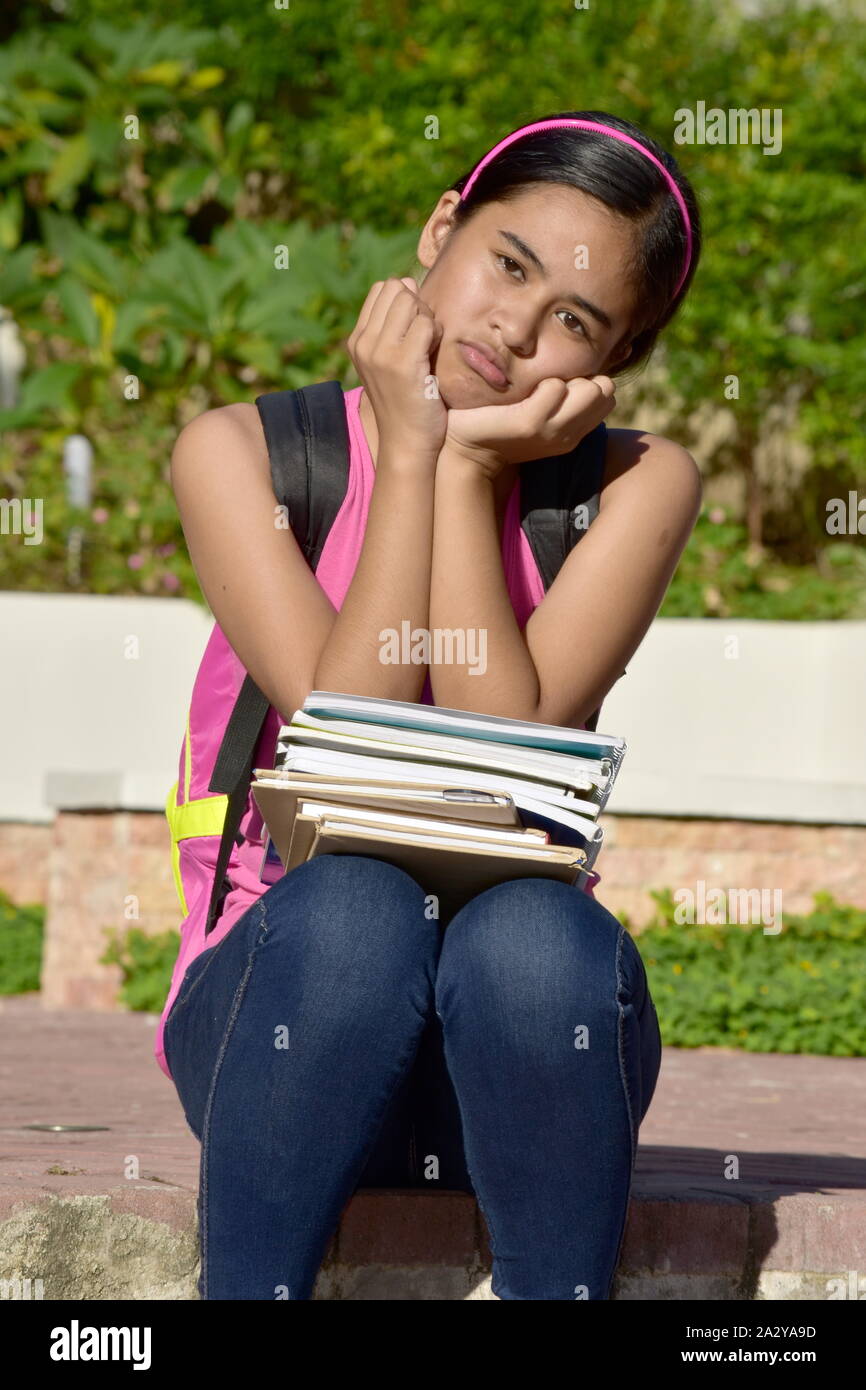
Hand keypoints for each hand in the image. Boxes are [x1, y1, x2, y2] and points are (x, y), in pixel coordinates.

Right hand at [345, 277, 446, 462]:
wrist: (407, 443)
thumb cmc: (407, 402)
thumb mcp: (389, 362)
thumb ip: (393, 327)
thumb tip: (408, 281)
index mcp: (357, 340)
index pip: (382, 289)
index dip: (406, 299)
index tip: (414, 329)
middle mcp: (363, 343)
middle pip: (396, 288)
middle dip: (418, 305)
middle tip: (425, 337)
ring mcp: (380, 352)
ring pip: (410, 301)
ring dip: (429, 318)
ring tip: (430, 346)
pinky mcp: (403, 363)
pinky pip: (426, 323)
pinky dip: (437, 333)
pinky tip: (435, 355)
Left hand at [442, 374, 616, 480]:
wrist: (468, 448)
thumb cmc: (502, 424)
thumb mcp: (543, 414)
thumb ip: (567, 398)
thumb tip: (586, 369)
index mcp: (574, 433)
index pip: (608, 396)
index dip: (589, 382)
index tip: (561, 386)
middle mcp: (569, 435)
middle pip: (604, 389)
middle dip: (581, 378)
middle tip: (546, 387)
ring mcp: (552, 431)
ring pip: (587, 388)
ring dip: (561, 379)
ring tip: (534, 391)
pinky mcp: (531, 424)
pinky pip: (555, 387)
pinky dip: (541, 381)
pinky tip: (522, 393)